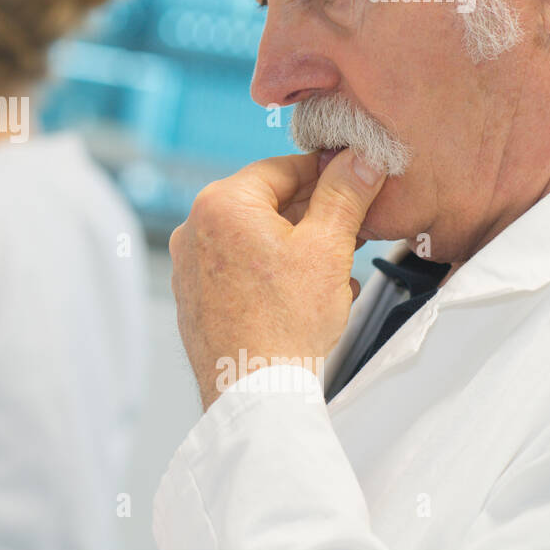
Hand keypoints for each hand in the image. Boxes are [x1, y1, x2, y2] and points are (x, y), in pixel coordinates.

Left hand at [170, 148, 386, 409]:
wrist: (255, 391)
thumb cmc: (286, 324)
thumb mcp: (328, 247)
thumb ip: (344, 194)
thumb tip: (360, 158)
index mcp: (221, 203)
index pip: (281, 169)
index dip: (325, 174)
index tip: (355, 182)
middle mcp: (194, 228)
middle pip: (266, 205)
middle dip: (313, 218)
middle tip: (353, 233)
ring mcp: (189, 265)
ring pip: (256, 240)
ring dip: (299, 249)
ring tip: (337, 274)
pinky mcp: (194, 297)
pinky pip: (240, 270)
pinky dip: (274, 275)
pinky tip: (308, 297)